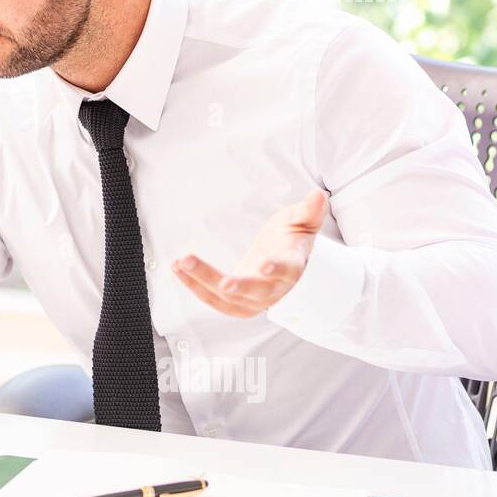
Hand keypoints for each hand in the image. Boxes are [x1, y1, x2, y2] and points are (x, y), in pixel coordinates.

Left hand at [171, 190, 329, 317]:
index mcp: (294, 266)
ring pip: (230, 299)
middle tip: (223, 282)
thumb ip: (309, 210)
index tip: (265, 265)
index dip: (278, 268)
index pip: (289, 269)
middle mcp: (276, 288)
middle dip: (240, 287)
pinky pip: (213, 299)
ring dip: (205, 283)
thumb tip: (318, 194)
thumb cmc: (292, 239)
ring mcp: (255, 299)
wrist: (284, 263)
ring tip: (183, 262)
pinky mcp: (236, 302)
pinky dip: (194, 285)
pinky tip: (177, 267)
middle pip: (258, 291)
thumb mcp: (302, 222)